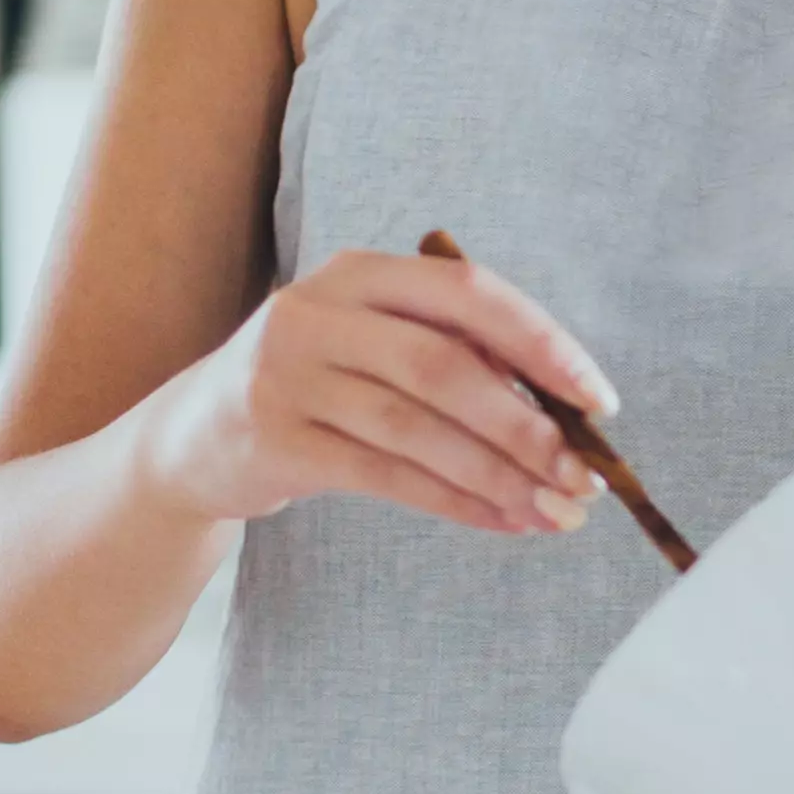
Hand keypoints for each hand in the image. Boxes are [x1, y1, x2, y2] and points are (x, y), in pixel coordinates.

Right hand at [162, 246, 610, 545]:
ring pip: (416, 428)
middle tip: (584, 478)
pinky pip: (385, 476)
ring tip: (556, 511)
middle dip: (526, 426)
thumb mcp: (370, 342)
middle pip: (443, 365)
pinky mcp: (275, 441)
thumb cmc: (315, 384)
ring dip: (498, 475)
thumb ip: (450, 354)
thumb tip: (565, 413)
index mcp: (360, 272)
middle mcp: (317, 312)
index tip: (598, 399)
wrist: (195, 437)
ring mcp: (288, 376)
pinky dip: (454, 502)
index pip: (467, 293)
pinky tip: (501, 521)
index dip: (541, 343)